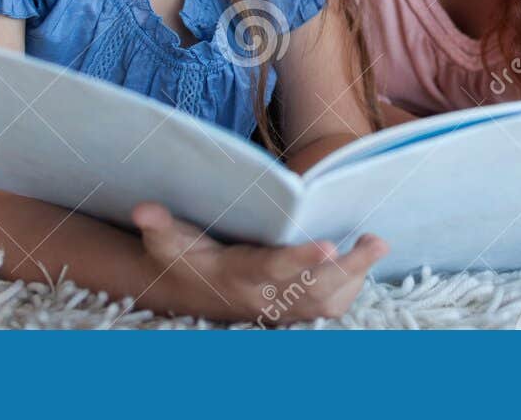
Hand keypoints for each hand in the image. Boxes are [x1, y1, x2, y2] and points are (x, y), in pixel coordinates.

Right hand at [130, 202, 387, 323]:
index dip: (300, 257)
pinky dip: (351, 288)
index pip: (274, 268)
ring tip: (377, 244)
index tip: (326, 242)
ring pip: (327, 301)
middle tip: (377, 241)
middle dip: (348, 267)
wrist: (194, 293)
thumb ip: (160, 227)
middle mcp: (265, 296)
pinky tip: (364, 260)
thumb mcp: (168, 244)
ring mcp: (283, 308)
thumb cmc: (186, 259)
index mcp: (238, 275)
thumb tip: (143, 208)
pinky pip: (329, 308)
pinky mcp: (296, 311)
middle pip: (313, 287)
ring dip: (356, 276)